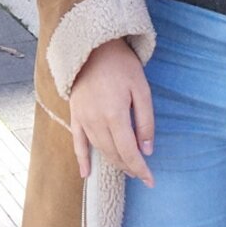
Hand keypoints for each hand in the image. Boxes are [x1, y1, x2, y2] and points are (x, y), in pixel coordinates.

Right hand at [67, 39, 154, 186]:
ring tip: (126, 169)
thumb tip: (147, 149)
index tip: (150, 180)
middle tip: (141, 174)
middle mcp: (96, 121)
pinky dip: (82, 159)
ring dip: (113, 162)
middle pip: (113, 154)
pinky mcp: (75, 115)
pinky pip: (77, 142)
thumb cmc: (121, 65)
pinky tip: (86, 173)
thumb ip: (145, 121)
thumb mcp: (142, 89)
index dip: (140, 168)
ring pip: (99, 150)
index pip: (128, 151)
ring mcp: (83, 119)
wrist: (92, 46)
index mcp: (115, 115)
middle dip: (129, 166)